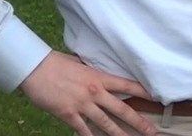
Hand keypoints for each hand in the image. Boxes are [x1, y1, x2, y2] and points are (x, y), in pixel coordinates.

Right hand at [19, 51, 156, 135]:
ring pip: (106, 123)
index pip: (126, 85)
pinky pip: (83, 129)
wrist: (35, 68)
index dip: (143, 92)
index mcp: (99, 77)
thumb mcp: (80, 64)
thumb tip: (99, 74)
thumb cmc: (56, 63)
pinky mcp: (68, 114)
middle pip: (122, 109)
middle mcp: (94, 92)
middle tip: (152, 131)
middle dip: (138, 121)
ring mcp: (82, 104)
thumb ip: (92, 72)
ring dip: (119, 134)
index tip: (157, 98)